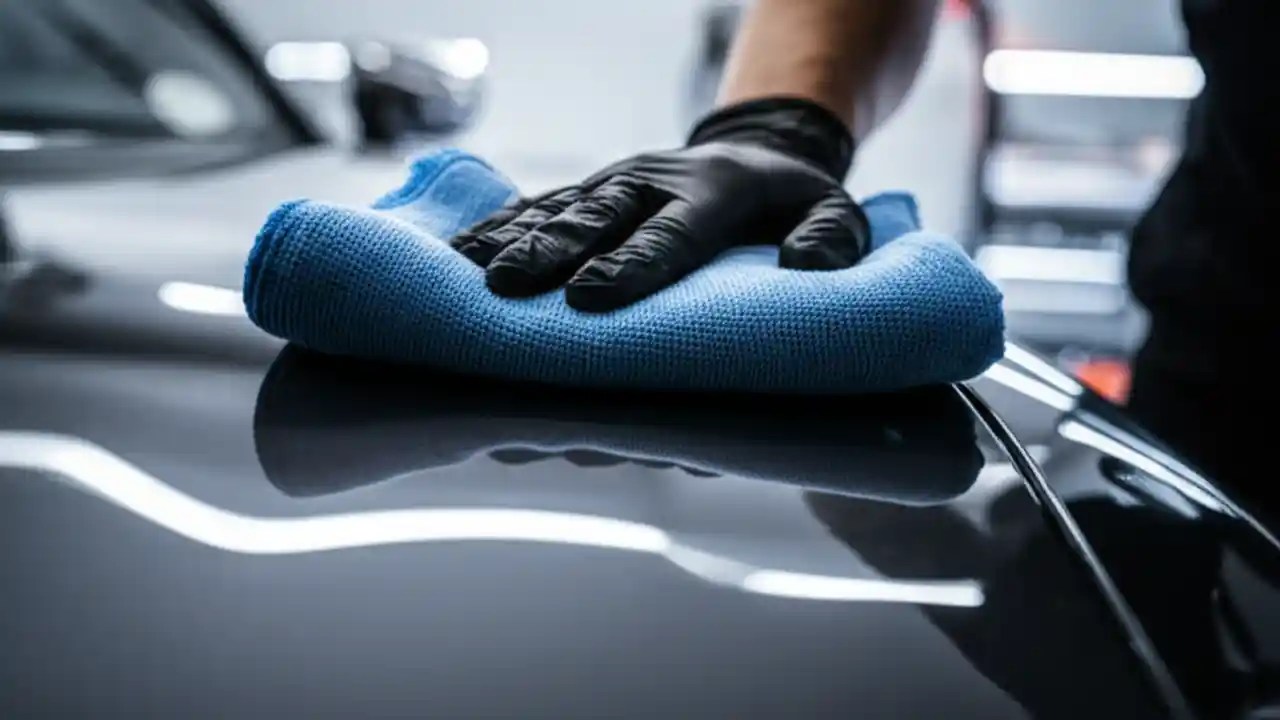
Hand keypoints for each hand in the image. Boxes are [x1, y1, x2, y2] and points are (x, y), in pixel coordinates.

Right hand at [451, 98, 869, 311]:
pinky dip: (498, 227)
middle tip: (510, 284)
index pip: (671, 235)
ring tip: (470, 270)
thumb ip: (833, 238)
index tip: (591, 296)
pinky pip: (537, 205)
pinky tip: (459, 252)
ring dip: (513, 240)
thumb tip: (804, 268)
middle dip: (552, 251)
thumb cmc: (791, 205)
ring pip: (558, 208)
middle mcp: (653, 181)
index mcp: (714, 192)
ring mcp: (614, 184)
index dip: (631, 266)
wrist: (755, 155)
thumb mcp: (836, 213)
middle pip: (598, 216)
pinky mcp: (589, 191)